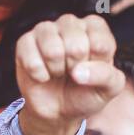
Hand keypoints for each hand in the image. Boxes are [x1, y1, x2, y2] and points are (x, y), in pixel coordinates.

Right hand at [15, 14, 124, 134]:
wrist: (58, 111)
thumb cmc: (85, 93)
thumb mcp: (108, 89)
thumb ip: (106, 76)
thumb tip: (79, 71)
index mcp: (95, 27)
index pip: (100, 43)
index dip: (96, 66)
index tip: (92, 70)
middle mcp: (70, 23)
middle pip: (76, 46)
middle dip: (74, 68)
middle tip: (72, 73)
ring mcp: (46, 30)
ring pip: (52, 50)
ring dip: (55, 70)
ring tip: (58, 72)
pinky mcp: (25, 42)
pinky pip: (31, 59)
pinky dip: (38, 74)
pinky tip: (42, 75)